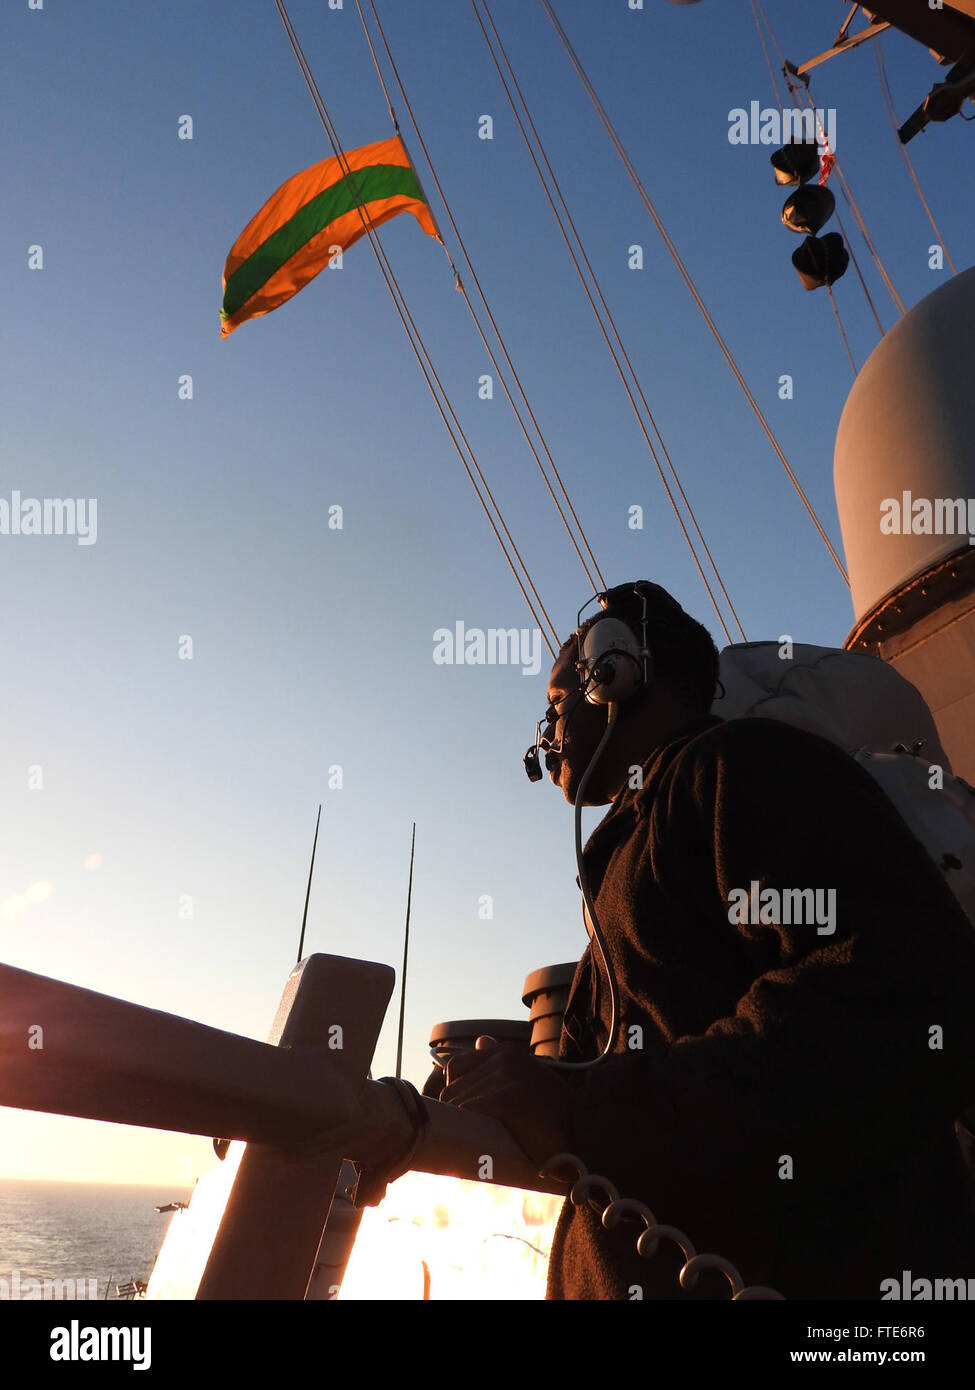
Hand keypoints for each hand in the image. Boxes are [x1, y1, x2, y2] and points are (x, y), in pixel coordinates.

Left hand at [439, 1036, 574, 1165]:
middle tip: (476, 1136)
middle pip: (451, 1090)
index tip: (463, 1116)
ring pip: (456, 1105)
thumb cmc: (552, 1115)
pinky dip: (470, 1131)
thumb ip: (500, 1060)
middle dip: (457, 1116)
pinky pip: (467, 1113)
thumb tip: (479, 1040)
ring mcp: (507, 1076)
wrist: (584, 1135)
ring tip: (484, 1140)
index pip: (454, 1068)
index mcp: (507, 1053)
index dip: (454, 1094)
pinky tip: (484, 1141)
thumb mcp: (527, 1078)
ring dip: (464, 1127)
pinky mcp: (508, 1098)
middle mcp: (505, 1058)